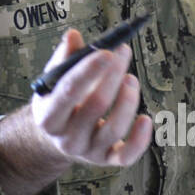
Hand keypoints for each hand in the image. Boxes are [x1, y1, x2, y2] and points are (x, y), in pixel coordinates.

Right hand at [30, 28, 154, 167]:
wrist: (58, 136)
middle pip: (95, 106)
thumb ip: (64, 57)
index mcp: (48, 116)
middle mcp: (66, 138)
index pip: (67, 92)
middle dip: (113, 76)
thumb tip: (73, 36)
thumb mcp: (54, 79)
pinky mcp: (106, 159)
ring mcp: (87, 151)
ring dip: (128, 101)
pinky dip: (140, 140)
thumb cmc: (59, 100)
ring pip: (114, 128)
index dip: (88, 71)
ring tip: (131, 78)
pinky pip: (126, 156)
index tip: (107, 52)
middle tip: (123, 52)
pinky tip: (146, 119)